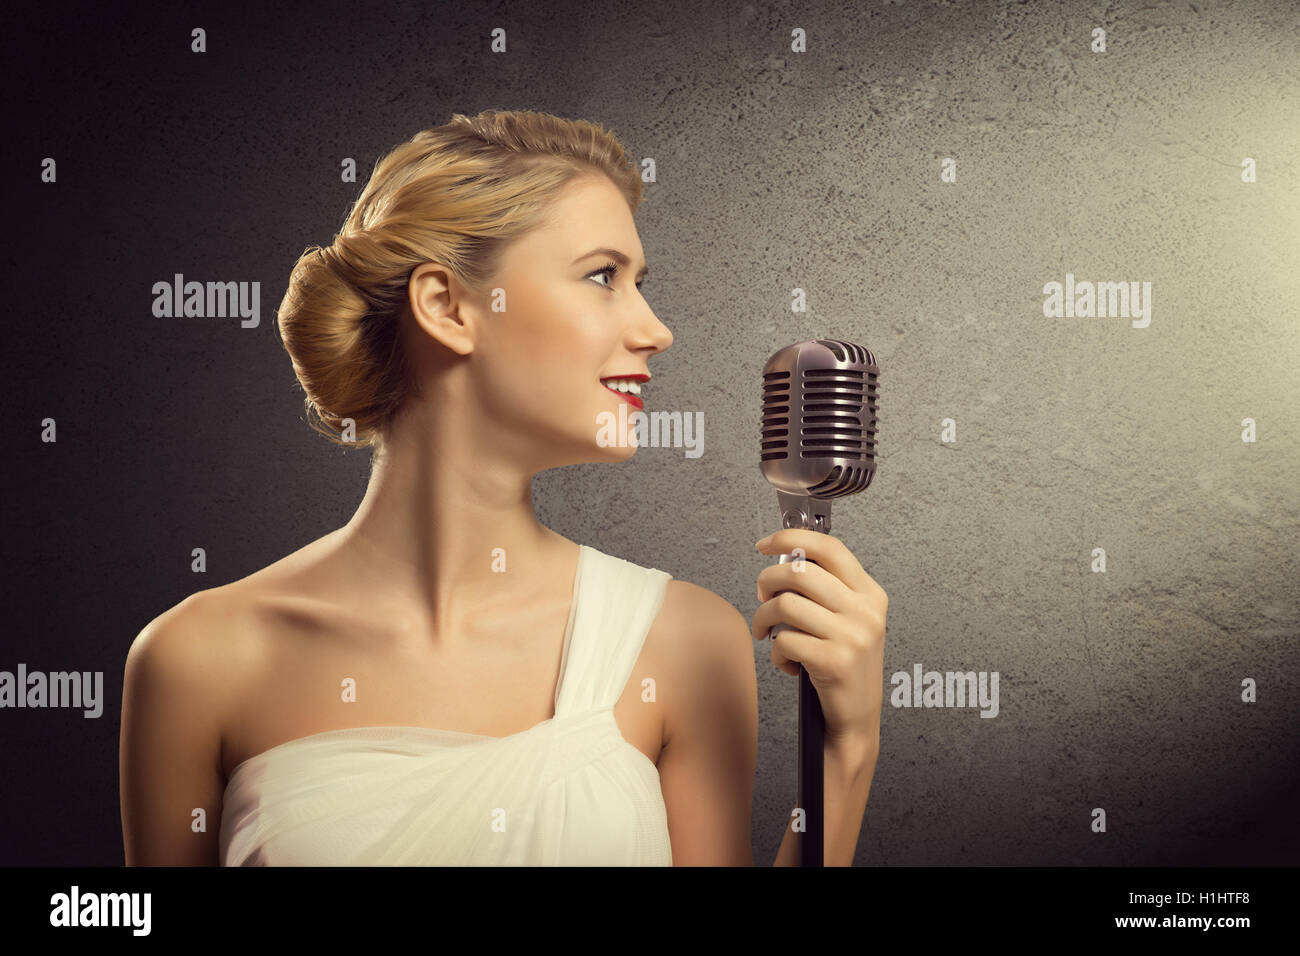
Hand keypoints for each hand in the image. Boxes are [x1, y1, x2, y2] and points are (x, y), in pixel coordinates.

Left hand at [751, 529, 887, 756]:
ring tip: (767, 634)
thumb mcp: (849, 621)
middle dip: (767, 581)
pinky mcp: (835, 661)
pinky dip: (775, 653)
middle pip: (799, 571)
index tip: (765, 544)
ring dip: (763, 619)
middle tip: (762, 598)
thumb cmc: (844, 666)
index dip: (792, 538)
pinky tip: (787, 662)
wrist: (856, 719)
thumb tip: (784, 559)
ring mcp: (853, 636)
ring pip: (785, 604)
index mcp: (870, 594)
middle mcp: (865, 611)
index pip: (830, 548)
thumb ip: (827, 589)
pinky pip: (784, 640)